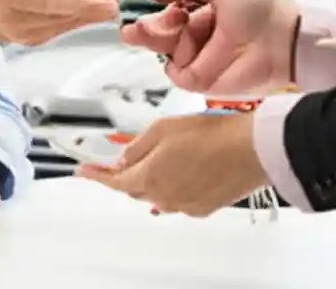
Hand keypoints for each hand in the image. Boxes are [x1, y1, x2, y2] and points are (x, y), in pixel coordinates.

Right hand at [0, 0, 120, 48]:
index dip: (84, 5)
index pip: (51, 3)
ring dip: (91, 5)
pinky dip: (79, 12)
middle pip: (68, 14)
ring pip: (71, 22)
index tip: (110, 5)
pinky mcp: (34, 42)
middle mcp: (18, 20)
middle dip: (97, 0)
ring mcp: (26, 36)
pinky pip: (65, 26)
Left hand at [76, 113, 267, 216]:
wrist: (251, 150)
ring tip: (162, 159)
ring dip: (153, 179)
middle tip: (123, 158)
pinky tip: (183, 172)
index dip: (97, 175)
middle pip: (135, 188)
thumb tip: (123, 159)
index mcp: (149, 177)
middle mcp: (163, 197)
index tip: (84, 171)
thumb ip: (138, 146)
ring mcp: (184, 205)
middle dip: (126, 173)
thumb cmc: (211, 135)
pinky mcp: (203, 208)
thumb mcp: (164, 129)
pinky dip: (174, 187)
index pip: (114, 180)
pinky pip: (179, 199)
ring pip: (158, 195)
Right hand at [121, 0, 299, 94]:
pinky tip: (177, 50)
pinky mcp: (206, 81)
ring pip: (167, 54)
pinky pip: (178, 74)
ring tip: (157, 30)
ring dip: (159, 42)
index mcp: (204, 16)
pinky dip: (174, 64)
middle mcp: (201, 39)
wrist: (285, 38)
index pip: (171, 17)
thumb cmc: (261, 8)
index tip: (152, 6)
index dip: (160, 13)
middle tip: (129, 30)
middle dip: (144, 32)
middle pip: (163, 37)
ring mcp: (202, 60)